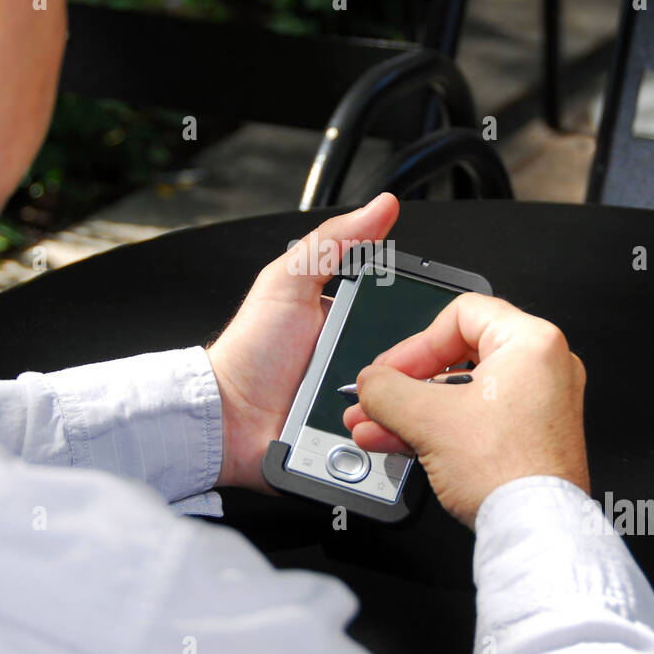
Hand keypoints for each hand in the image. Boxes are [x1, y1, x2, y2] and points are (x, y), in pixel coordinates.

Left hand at [206, 193, 399, 491]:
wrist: (221, 419)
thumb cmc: (249, 351)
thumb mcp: (288, 282)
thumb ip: (332, 242)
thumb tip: (381, 206)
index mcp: (351, 323)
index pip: (405, 322)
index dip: (423, 325)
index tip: (432, 329)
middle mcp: (358, 366)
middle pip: (411, 370)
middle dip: (415, 375)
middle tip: (401, 375)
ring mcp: (356, 408)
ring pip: (404, 411)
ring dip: (403, 413)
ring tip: (385, 409)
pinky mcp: (351, 445)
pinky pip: (383, 448)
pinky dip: (386, 445)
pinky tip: (377, 437)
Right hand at [342, 292, 588, 527]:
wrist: (536, 530)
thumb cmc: (508, 472)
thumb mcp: (427, 419)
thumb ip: (386, 390)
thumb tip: (370, 383)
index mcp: (532, 343)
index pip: (460, 315)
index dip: (415, 343)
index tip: (389, 371)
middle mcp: (544, 368)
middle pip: (456, 357)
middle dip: (403, 386)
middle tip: (374, 400)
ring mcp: (540, 405)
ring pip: (461, 394)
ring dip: (411, 411)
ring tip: (374, 428)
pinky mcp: (531, 437)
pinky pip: (476, 419)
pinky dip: (439, 428)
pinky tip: (399, 442)